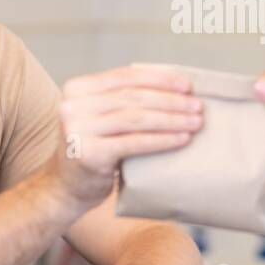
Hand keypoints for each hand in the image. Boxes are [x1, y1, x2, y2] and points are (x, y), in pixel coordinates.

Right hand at [47, 64, 203, 212]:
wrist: (67, 188)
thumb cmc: (96, 148)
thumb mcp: (102, 117)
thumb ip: (123, 100)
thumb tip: (176, 88)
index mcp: (77, 89)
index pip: (125, 76)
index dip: (159, 79)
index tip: (187, 85)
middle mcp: (72, 106)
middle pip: (133, 97)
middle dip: (170, 100)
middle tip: (198, 106)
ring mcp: (78, 130)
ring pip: (136, 118)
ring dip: (171, 119)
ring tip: (195, 122)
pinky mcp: (89, 154)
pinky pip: (134, 143)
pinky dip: (162, 140)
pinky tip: (182, 139)